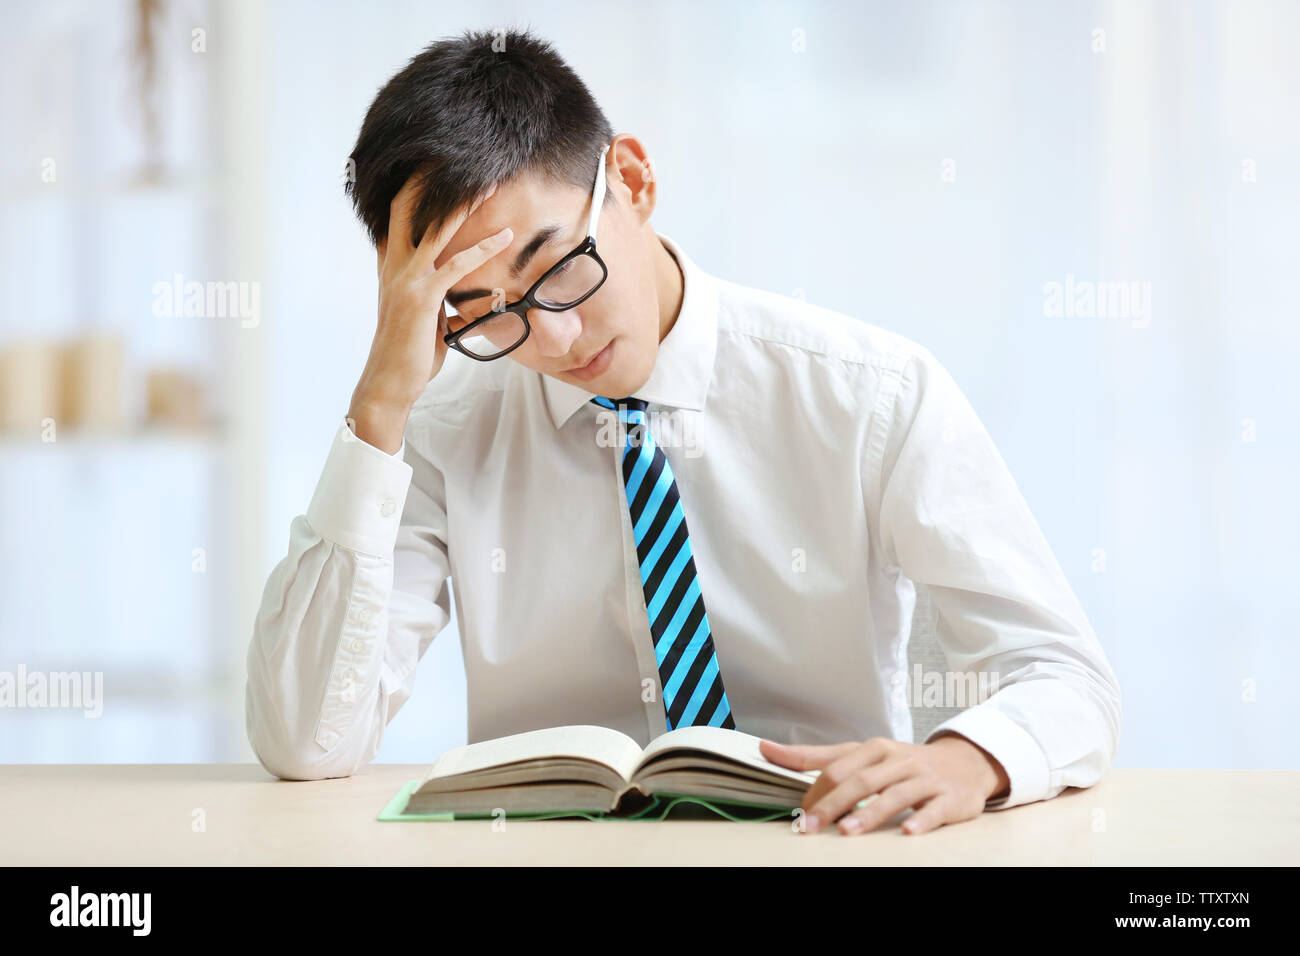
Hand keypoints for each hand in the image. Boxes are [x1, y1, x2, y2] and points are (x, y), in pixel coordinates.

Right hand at [348, 173, 512, 451]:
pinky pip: (456, 265)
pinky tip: (505, 236)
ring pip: (437, 229)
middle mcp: (394, 263)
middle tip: (462, 153)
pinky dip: (483, 248)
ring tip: (492, 182)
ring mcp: (406, 278)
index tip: (433, 159)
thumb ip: (439, 293)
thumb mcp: (423, 314)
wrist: (390, 381)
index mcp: (391, 263)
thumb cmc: (410, 350)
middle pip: (411, 206)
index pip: (398, 211)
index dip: (413, 183)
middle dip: (434, 179)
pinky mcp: (423, 297)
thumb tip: (469, 288)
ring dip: (466, 203)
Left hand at [759, 733, 1009, 835]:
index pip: (839, 767)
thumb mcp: (862, 754)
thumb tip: (766, 749)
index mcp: (874, 749)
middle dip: (834, 804)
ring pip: (895, 795)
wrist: (964, 763)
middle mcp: (898, 761)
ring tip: (847, 832)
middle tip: (810, 826)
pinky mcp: (949, 799)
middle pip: (862, 781)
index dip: (817, 789)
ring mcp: (925, 779)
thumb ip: (816, 756)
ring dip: (871, 814)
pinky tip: (908, 833)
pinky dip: (922, 820)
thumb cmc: (902, 762)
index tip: (799, 811)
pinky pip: (935, 810)